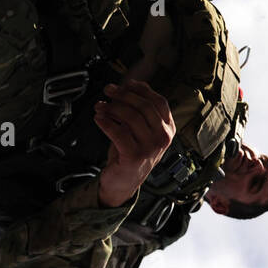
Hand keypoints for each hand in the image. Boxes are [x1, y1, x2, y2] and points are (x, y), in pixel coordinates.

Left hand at [93, 80, 176, 206]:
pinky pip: (118, 132)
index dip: (141, 90)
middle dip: (123, 95)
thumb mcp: (141, 130)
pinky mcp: (134, 156)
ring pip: (131, 117)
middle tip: (109, 91)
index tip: (125, 84)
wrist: (124, 182)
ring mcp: (150, 148)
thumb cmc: (131, 153)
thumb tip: (132, 86)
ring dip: (112, 107)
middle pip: (144, 106)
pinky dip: (106, 122)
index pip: (159, 101)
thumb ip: (140, 110)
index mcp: (168, 129)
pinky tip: (99, 118)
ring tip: (101, 106)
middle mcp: (163, 138)